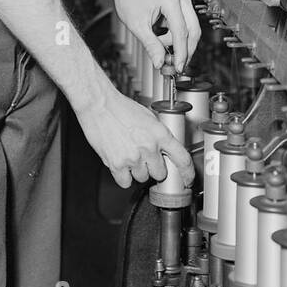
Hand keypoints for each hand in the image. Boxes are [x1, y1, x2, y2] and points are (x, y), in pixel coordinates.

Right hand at [75, 85, 194, 189]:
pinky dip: (123, 176)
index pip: (183, 159)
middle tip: (144, 158)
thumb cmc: (121, 107)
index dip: (187, 173)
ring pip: (142, 178)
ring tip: (128, 155)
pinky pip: (125, 182)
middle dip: (153, 168)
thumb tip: (164, 150)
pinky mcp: (116, 164)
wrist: (99, 104)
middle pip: (160, 174)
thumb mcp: (148, 117)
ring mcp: (133, 157)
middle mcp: (149, 147)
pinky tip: (120, 164)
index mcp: (160, 134)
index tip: (187, 180)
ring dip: (137, 171)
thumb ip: (159, 135)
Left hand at [112, 0, 199, 73]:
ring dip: (180, 45)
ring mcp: (184, 0)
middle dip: (185, 51)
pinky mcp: (183, 5)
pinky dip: (177, 38)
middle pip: (193, 32)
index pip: (181, 32)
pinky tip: (164, 43)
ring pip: (191, 30)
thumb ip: (151, 45)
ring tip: (162, 52)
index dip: (181, 53)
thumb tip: (160, 62)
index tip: (178, 68)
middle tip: (175, 67)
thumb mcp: (137, 26)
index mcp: (170, 0)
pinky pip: (186, 26)